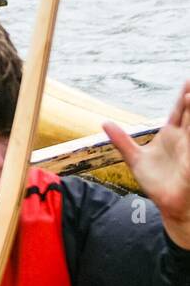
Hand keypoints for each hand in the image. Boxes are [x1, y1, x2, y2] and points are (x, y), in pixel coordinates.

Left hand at [104, 80, 189, 248]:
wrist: (167, 205)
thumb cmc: (157, 182)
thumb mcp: (135, 158)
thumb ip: (121, 140)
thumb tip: (104, 122)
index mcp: (172, 135)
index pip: (180, 111)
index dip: (184, 96)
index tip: (188, 79)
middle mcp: (185, 140)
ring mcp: (189, 152)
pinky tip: (189, 133)